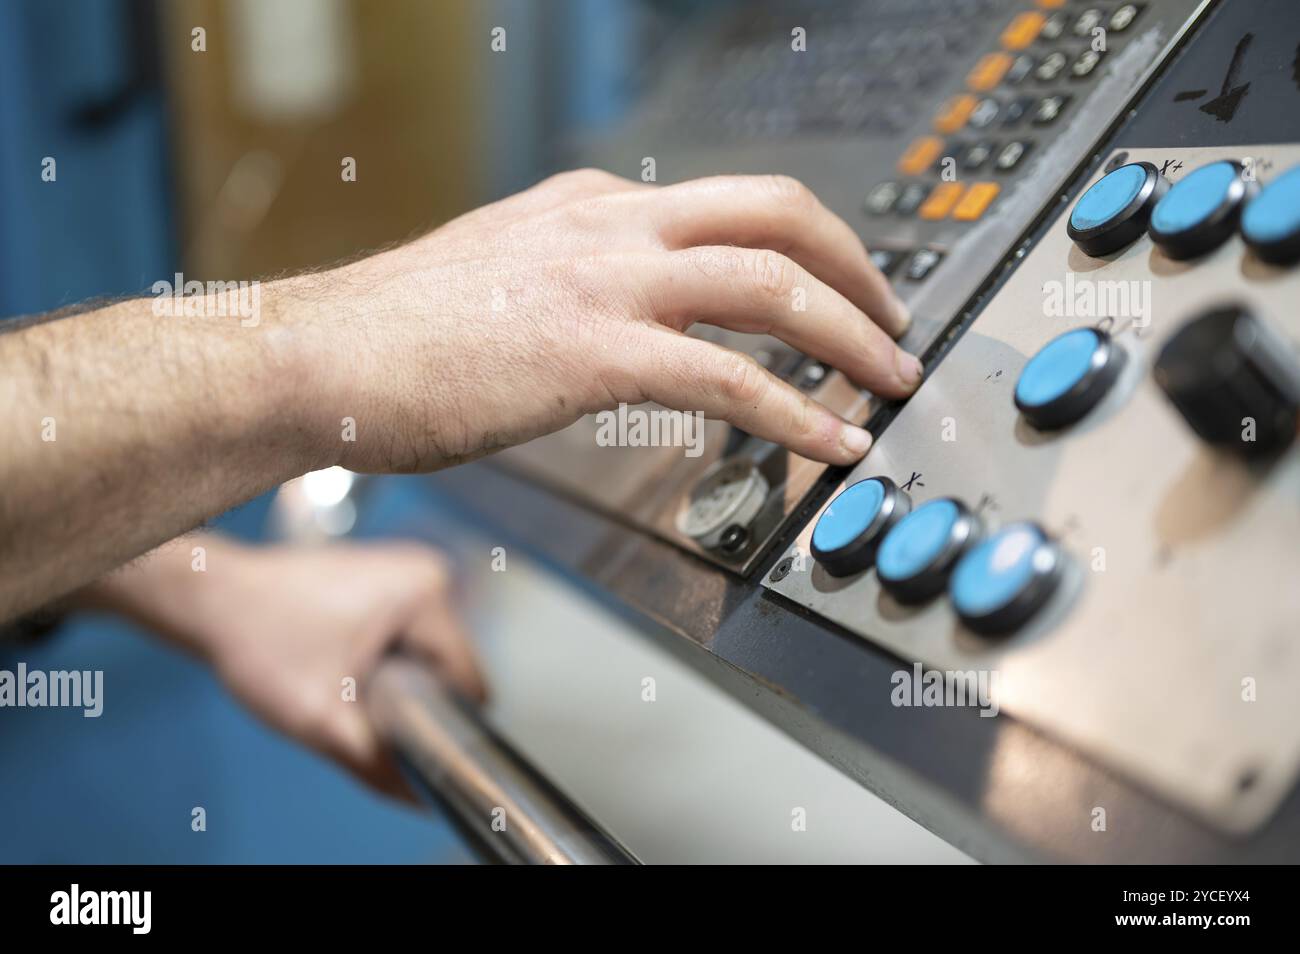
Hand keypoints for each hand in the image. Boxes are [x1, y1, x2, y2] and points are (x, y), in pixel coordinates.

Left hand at [87, 537, 483, 797]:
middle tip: (363, 714)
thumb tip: (421, 801)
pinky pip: (409, 636)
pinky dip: (388, 661)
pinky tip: (348, 668)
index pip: (467, 676)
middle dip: (417, 700)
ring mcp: (408, 572)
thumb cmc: (262, 643)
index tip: (409, 743)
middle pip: (449, 666)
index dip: (445, 721)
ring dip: (401, 683)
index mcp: (426, 593)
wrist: (215, 599)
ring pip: (429, 654)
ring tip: (350, 688)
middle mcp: (427, 574)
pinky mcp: (390, 579)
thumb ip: (377, 765)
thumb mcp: (322, 719)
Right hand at [287, 170, 921, 472]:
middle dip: (856, 265)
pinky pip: (729, 377)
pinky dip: (797, 413)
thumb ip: (566, 284)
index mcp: (588, 208)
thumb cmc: (388, 336)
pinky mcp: (594, 351)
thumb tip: (612, 323)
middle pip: (777, 212)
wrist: (313, 356)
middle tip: (893, 319)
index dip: (800, 241)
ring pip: (773, 284)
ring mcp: (605, 282)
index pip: (725, 203)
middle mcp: (608, 225)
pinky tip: (831, 445)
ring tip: (891, 380)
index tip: (833, 282)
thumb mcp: (496, 278)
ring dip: (852, 333)